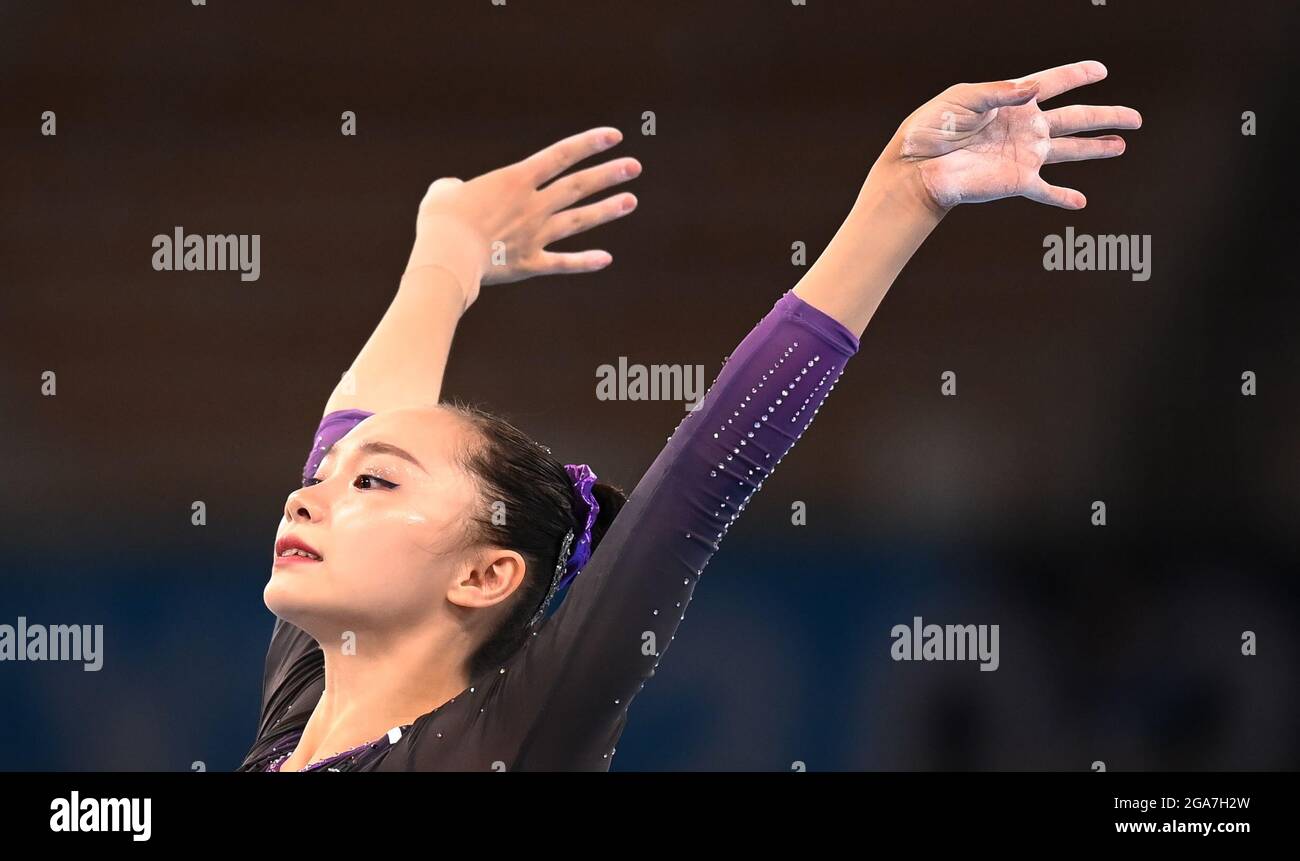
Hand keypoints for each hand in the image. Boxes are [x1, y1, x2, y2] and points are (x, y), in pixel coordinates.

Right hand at [406, 126, 640, 307]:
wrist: (448, 256)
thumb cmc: (441, 220)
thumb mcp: (444, 193)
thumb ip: (456, 187)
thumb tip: (455, 190)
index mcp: (515, 181)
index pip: (560, 155)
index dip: (589, 143)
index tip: (614, 136)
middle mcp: (533, 206)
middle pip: (578, 186)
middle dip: (609, 174)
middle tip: (635, 166)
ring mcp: (535, 235)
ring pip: (578, 220)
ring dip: (607, 210)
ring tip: (631, 201)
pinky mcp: (530, 264)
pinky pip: (563, 263)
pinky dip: (584, 262)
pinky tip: (606, 259)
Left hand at [880, 60, 1140, 212]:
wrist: (917, 168)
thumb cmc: (932, 130)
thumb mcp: (962, 99)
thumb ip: (1000, 92)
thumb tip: (1033, 88)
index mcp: (1010, 102)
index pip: (1052, 83)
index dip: (1077, 75)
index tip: (1100, 70)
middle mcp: (1023, 128)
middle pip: (1075, 118)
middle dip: (1106, 116)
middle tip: (1136, 117)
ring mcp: (1023, 155)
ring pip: (1070, 151)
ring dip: (1096, 149)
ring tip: (1121, 145)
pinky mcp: (1016, 182)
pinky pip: (1046, 191)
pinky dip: (1062, 198)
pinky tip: (1080, 202)